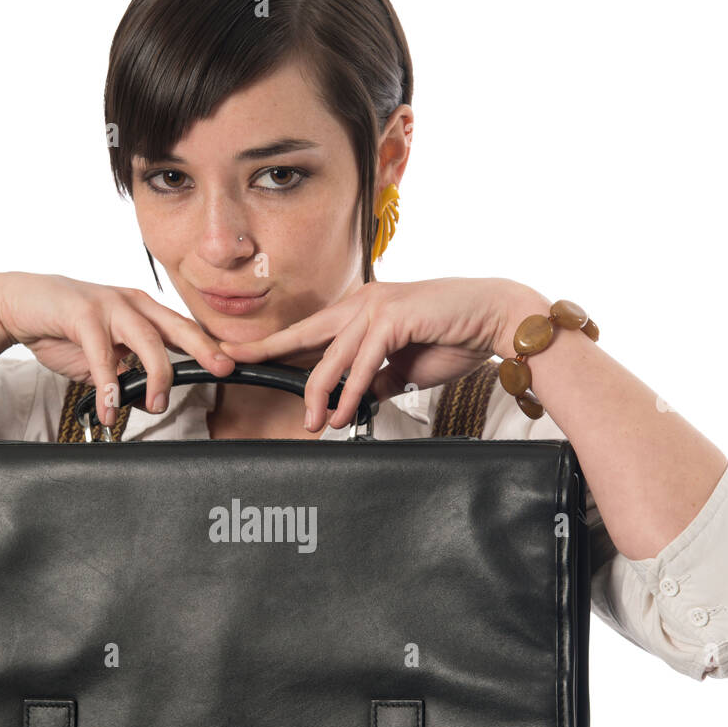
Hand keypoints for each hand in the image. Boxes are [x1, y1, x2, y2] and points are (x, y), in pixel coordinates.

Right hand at [0, 271, 233, 424]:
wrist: (17, 304)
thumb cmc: (64, 328)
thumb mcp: (104, 356)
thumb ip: (127, 373)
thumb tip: (146, 400)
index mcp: (143, 310)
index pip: (184, 330)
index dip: (209, 348)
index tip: (231, 368)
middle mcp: (132, 303)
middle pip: (177, 327)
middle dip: (204, 349)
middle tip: (222, 371)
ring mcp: (108, 305)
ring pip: (147, 338)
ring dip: (157, 375)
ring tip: (156, 406)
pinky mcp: (82, 313)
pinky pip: (102, 353)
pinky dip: (108, 385)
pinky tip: (108, 408)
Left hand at [216, 277, 543, 428]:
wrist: (493, 319)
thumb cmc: (453, 337)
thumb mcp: (403, 367)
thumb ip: (377, 380)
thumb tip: (356, 402)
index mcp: (359, 310)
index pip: (308, 330)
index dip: (274, 344)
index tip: (241, 354)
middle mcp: (361, 303)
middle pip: (304, 336)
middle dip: (266, 351)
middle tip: (234, 366)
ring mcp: (376, 308)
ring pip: (331, 357)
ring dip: (318, 395)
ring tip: (313, 423)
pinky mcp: (393, 318)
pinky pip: (362, 362)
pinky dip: (350, 392)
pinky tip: (342, 411)